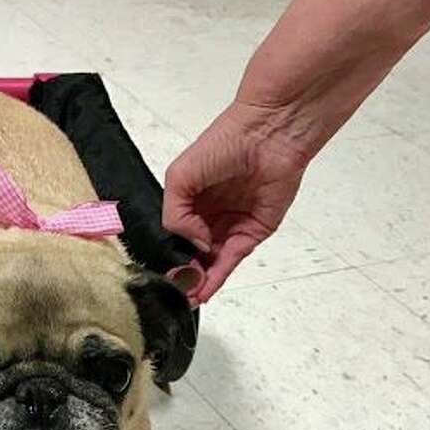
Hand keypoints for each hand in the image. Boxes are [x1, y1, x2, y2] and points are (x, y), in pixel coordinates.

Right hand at [163, 101, 309, 304]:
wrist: (268, 133)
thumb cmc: (225, 141)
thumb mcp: (180, 176)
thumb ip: (176, 215)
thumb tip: (195, 245)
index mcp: (190, 200)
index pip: (175, 236)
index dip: (168, 254)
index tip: (161, 272)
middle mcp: (209, 215)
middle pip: (192, 254)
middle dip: (183, 273)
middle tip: (173, 290)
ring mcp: (231, 225)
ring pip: (211, 262)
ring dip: (199, 281)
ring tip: (185, 296)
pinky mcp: (254, 231)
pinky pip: (232, 259)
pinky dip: (217, 277)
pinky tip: (203, 289)